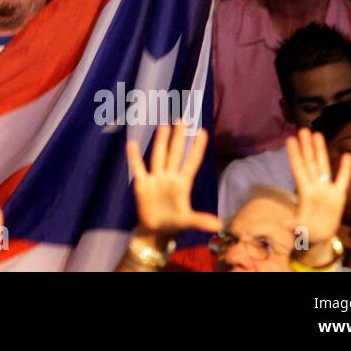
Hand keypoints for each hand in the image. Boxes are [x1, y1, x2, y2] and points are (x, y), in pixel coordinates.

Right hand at [125, 123, 221, 242]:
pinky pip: (138, 168)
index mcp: (182, 183)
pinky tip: (132, 143)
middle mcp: (169, 177)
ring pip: (158, 156)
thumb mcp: (187, 222)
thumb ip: (200, 221)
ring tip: (164, 125)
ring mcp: (155, 179)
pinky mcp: (142, 184)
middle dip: (178, 137)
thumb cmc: (174, 224)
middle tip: (182, 120)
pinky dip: (134, 157)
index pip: (191, 162)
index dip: (197, 148)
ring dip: (161, 142)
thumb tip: (218, 226)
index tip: (202, 131)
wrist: (155, 230)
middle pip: (175, 153)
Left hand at [285, 128, 350, 263]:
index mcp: (305, 192)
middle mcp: (314, 187)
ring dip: (321, 150)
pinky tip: (348, 155)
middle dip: (306, 146)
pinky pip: (342, 180)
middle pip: (310, 162)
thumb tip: (284, 224)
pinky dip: (345, 168)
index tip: (289, 139)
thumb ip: (295, 226)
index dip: (294, 154)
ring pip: (323, 166)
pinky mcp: (339, 196)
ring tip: (317, 133)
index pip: (298, 169)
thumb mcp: (301, 230)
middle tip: (302, 129)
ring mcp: (327, 190)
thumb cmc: (307, 232)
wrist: (320, 238)